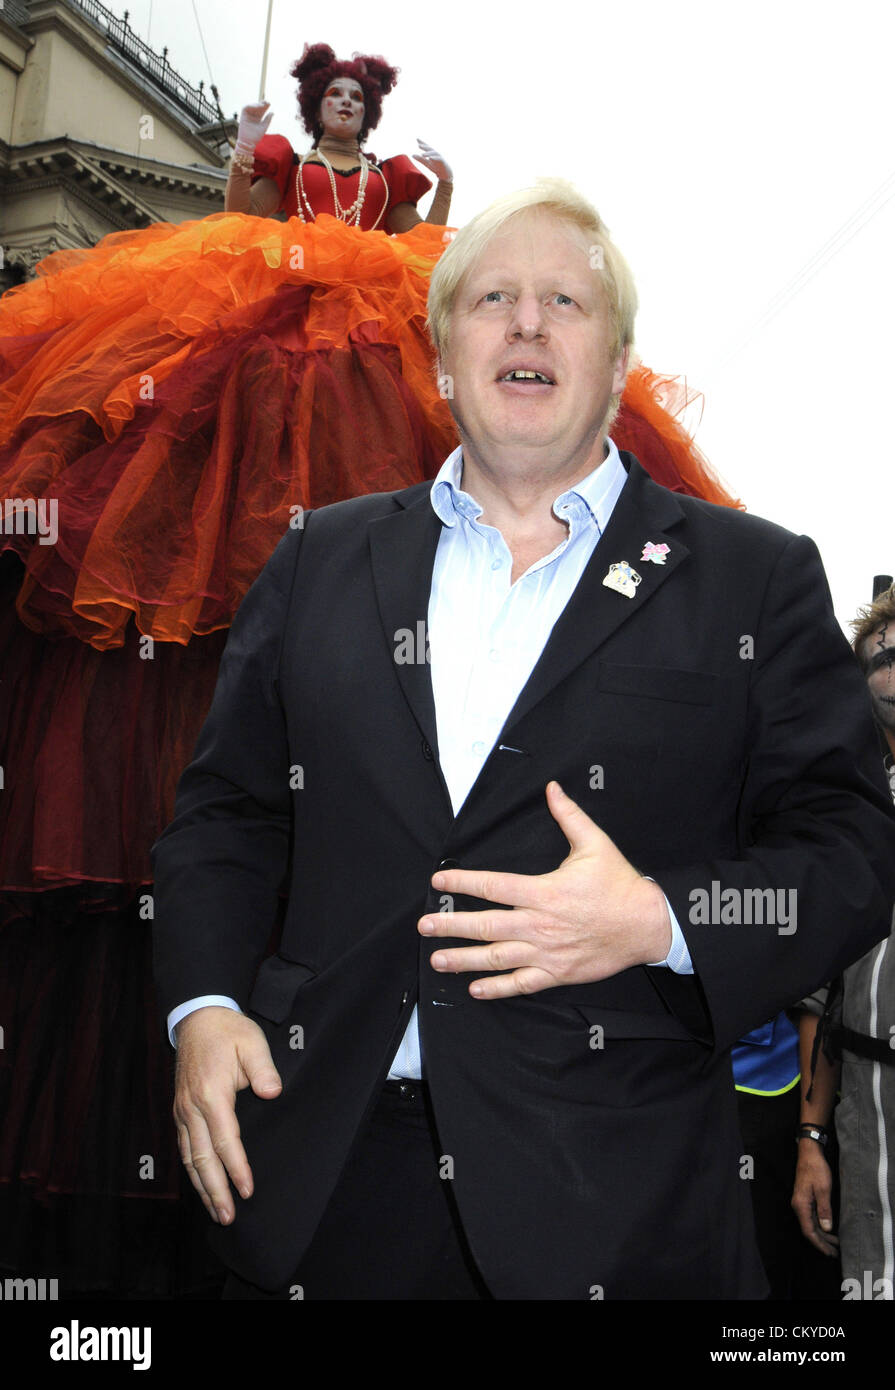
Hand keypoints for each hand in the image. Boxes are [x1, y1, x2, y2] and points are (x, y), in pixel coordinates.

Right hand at [173, 1005, 281, 1224]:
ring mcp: (183, 1111)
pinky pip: (185, 1148)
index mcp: (211, 1094)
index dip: (236, 1168)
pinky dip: (193, 1171)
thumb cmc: (228, 1031)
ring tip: (216, 1212)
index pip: (225, 1140)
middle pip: (203, 1159)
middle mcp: (192, 1108)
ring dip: (202, 1187)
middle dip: (215, 1191)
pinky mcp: (180, 1111)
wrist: (197, 1019)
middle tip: (228, 1217)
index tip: (247, 1190)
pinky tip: (202, 1185)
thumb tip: (273, 1092)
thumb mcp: (252, 1042)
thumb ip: (263, 1069)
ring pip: (190, 1158)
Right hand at [237, 101, 273, 150]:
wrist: (248, 143)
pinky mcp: (243, 116)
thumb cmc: (256, 137)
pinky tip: (256, 107)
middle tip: (266, 102)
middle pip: (257, 107)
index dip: (265, 106)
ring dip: (257, 104)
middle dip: (261, 104)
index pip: (262, 110)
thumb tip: (272, 112)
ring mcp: (247, 116)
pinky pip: (245, 108)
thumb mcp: (264, 127)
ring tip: (262, 105)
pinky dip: (251, 106)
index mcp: (258, 118)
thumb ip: (268, 119)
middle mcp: (253, 116)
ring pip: (252, 106)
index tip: (269, 103)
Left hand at [415, 138, 452, 182]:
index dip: (422, 143)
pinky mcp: (443, 161)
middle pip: (430, 149)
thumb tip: (412, 155)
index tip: (417, 139)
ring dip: (428, 153)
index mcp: (432, 153)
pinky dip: (434, 158)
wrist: (445, 174)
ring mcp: (440, 157)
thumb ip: (420, 159)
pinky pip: (439, 159)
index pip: (426, 147)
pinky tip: (430, 158)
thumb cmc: (436, 168)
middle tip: (419, 145)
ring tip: (422, 154)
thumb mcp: (427, 163)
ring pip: (434, 153)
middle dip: (425, 146)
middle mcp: (436, 153)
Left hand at [418, 781, 671, 999]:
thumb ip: (569, 816)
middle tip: (424, 926)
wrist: (647, 923)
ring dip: (464, 959)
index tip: (439, 880)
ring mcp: (547, 951)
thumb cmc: (619, 884)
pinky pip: (522, 983)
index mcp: (544, 892)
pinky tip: (475, 989)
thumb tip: (551, 788)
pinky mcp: (558, 972)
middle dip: (451, 926)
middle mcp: (539, 924)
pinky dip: (497, 988)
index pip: (493, 886)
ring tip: (437, 960)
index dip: (462, 882)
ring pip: (497, 957)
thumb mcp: (595, 844)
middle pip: (486, 926)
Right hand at [791, 1139, 838, 1255]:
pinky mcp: (805, 1199)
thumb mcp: (823, 1189)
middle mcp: (799, 1206)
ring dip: (822, 1235)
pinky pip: (812, 1217)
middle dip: (822, 1242)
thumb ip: (824, 1209)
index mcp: (801, 1205)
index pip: (809, 1231)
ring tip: (835, 1244)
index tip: (829, 1252)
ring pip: (811, 1224)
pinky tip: (829, 1229)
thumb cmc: (815, 1169)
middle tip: (835, 1253)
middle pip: (809, 1230)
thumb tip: (826, 1228)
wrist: (809, 1153)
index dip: (819, 1244)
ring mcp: (801, 1202)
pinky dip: (820, 1226)